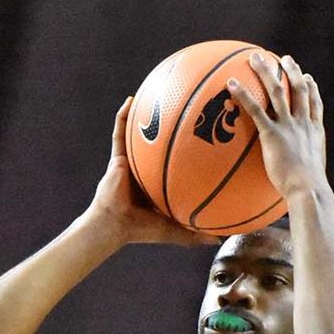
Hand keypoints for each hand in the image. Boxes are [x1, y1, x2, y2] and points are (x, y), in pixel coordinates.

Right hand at [84, 97, 217, 247]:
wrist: (114, 226)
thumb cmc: (141, 230)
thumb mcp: (173, 230)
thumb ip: (194, 234)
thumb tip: (219, 240)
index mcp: (158, 182)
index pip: (176, 162)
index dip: (189, 151)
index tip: (206, 137)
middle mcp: (146, 168)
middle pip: (162, 142)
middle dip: (172, 126)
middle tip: (191, 108)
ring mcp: (131, 161)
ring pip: (140, 133)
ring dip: (147, 113)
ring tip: (160, 93)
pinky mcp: (117, 157)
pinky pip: (120, 132)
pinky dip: (123, 116)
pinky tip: (131, 100)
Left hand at [226, 53, 327, 200]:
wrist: (308, 190)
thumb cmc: (308, 191)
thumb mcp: (311, 177)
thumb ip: (303, 171)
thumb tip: (297, 184)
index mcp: (315, 132)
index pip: (315, 105)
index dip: (312, 89)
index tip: (308, 78)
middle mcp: (303, 124)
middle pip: (299, 89)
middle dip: (292, 71)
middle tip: (285, 59)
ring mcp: (289, 126)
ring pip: (278, 91)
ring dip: (267, 72)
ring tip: (256, 58)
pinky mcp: (273, 134)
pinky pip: (255, 110)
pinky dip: (243, 95)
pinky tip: (231, 84)